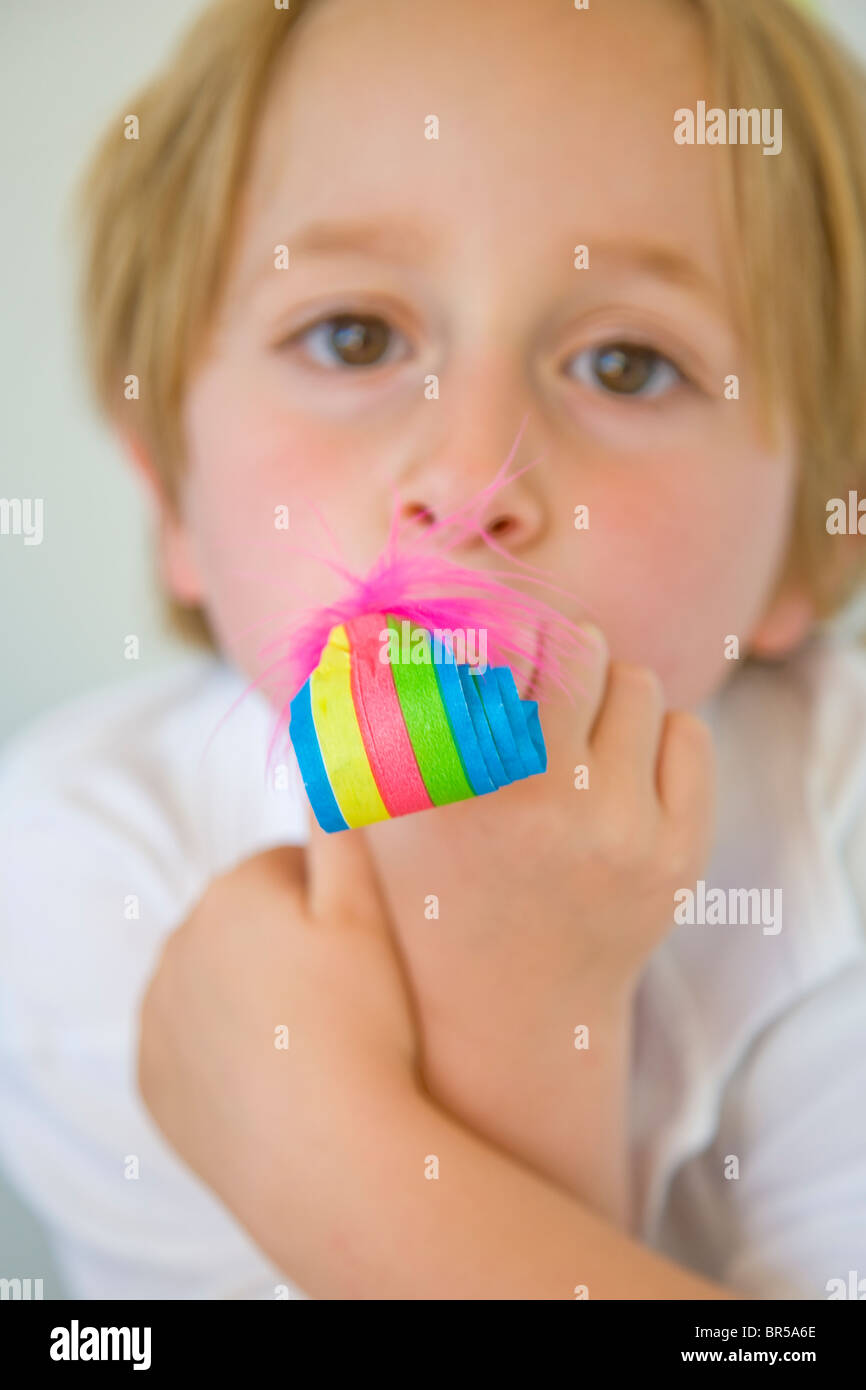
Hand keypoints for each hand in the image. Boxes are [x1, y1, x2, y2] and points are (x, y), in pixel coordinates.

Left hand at [136, 822, 417, 1216]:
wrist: (323, 1155)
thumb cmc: (360, 1025)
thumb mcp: (366, 909)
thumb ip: (341, 825)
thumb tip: (327, 757)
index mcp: (233, 890)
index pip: (287, 870)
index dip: (334, 904)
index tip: (363, 950)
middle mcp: (179, 941)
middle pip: (245, 925)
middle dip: (285, 947)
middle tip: (343, 1000)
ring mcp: (157, 1013)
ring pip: (214, 983)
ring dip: (251, 997)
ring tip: (310, 1045)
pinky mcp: (152, 1076)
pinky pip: (190, 1045)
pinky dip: (222, 1053)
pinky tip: (272, 1080)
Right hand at [359, 625, 715, 1216]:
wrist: (509, 1007)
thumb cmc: (428, 885)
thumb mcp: (371, 806)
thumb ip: (354, 710)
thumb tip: (363, 618)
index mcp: (452, 782)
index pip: (496, 638)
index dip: (494, 627)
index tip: (490, 651)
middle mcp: (537, 803)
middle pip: (577, 645)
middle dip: (556, 649)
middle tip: (538, 680)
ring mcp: (617, 832)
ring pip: (637, 682)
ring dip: (605, 690)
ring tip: (573, 734)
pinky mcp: (676, 856)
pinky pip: (689, 732)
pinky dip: (654, 735)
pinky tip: (615, 772)